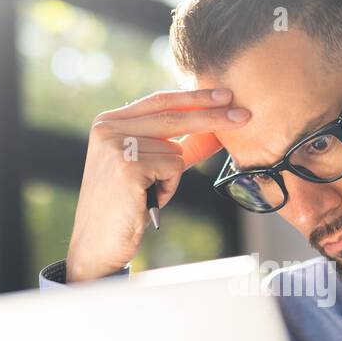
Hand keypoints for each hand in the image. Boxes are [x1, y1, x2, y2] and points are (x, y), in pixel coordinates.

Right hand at [65, 88, 250, 281]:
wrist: (96, 244)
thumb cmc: (124, 207)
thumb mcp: (148, 169)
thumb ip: (174, 146)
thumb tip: (214, 130)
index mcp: (108, 122)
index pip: (159, 101)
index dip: (194, 98)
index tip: (225, 96)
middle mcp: (108, 128)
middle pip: (173, 116)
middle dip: (212, 117)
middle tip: (244, 116)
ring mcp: (116, 146)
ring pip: (175, 151)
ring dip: (171, 178)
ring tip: (147, 194)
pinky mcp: (128, 166)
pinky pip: (173, 168)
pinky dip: (168, 188)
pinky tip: (146, 200)